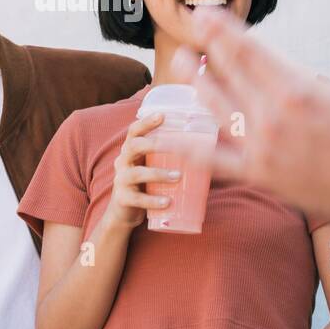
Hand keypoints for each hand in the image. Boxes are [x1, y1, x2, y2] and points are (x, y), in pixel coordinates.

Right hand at [101, 113, 179, 231]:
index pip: (135, 131)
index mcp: (131, 150)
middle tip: (173, 146)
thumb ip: (169, 157)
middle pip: (133, 146)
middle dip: (152, 144)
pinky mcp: (123, 199)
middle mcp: (123, 161)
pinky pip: (137, 199)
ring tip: (178, 176)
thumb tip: (208, 149)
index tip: (162, 115)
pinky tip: (168, 202)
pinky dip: (153, 200)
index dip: (146, 122)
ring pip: (137, 173)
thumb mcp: (153, 166)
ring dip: (159, 173)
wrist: (124, 213)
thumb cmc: (146, 185)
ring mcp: (121, 180)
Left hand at [169, 0, 329, 237]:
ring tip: (181, 61)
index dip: (223, 28)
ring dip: (196, 83)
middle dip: (207, 45)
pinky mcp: (258, 175)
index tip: (206, 11)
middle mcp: (273, 117)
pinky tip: (162, 136)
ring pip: (216, 108)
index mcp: (298, 89)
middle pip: (227, 72)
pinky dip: (187, 148)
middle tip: (190, 22)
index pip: (248, 50)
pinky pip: (214, 161)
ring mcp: (261, 148)